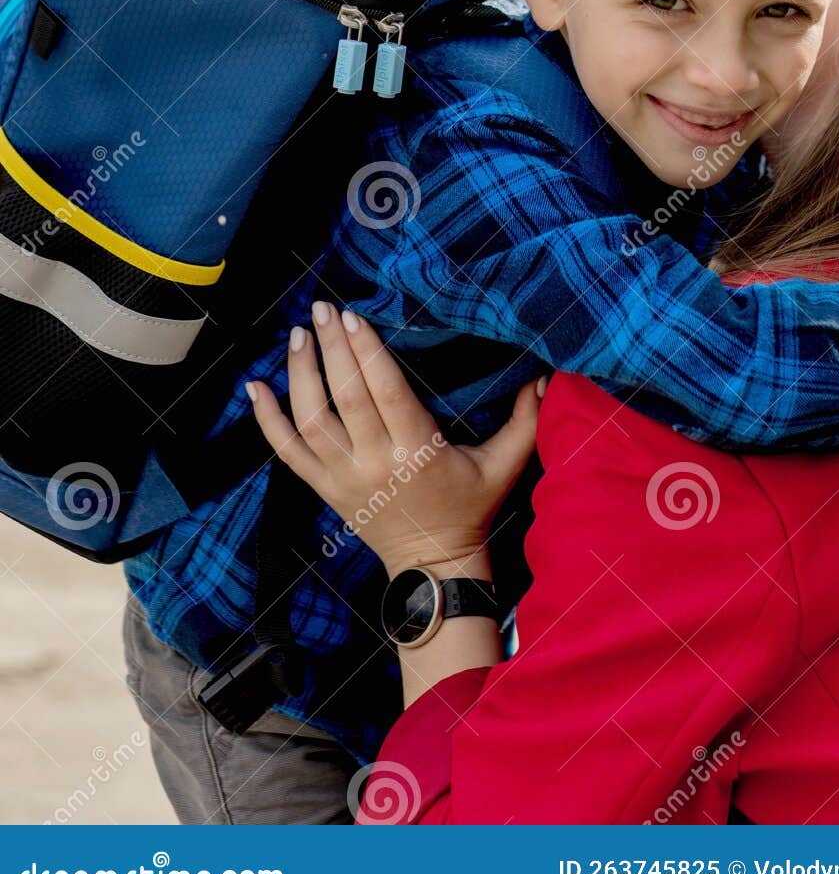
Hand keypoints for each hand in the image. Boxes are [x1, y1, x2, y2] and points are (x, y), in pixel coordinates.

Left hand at [247, 302, 544, 575]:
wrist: (433, 566)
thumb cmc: (471, 508)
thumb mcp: (505, 465)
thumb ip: (527, 421)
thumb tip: (548, 377)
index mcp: (417, 452)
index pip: (385, 392)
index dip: (367, 353)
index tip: (355, 317)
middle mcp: (374, 463)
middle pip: (344, 396)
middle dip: (332, 347)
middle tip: (324, 307)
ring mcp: (342, 477)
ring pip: (310, 419)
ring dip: (300, 373)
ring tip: (299, 334)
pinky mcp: (323, 488)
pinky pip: (286, 452)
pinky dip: (266, 419)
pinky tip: (255, 386)